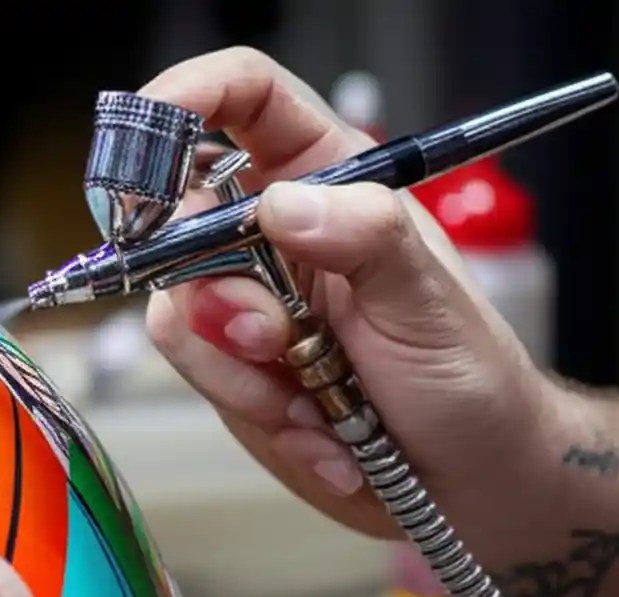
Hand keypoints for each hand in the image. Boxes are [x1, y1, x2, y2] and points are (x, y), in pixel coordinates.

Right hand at [140, 47, 571, 538]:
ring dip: (242, 368)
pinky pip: (192, 369)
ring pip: (177, 306)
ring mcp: (243, 300)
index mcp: (331, 183)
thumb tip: (281, 203)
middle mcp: (274, 233)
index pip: (247, 101)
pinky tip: (314, 426)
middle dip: (215, 289)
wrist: (463, 480)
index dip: (189, 95)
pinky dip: (251, 408)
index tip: (152, 130)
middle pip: (178, 215)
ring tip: (318, 399)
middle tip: (273, 336)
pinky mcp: (227, 361)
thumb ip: (365, 238)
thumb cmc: (466, 378)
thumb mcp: (429, 304)